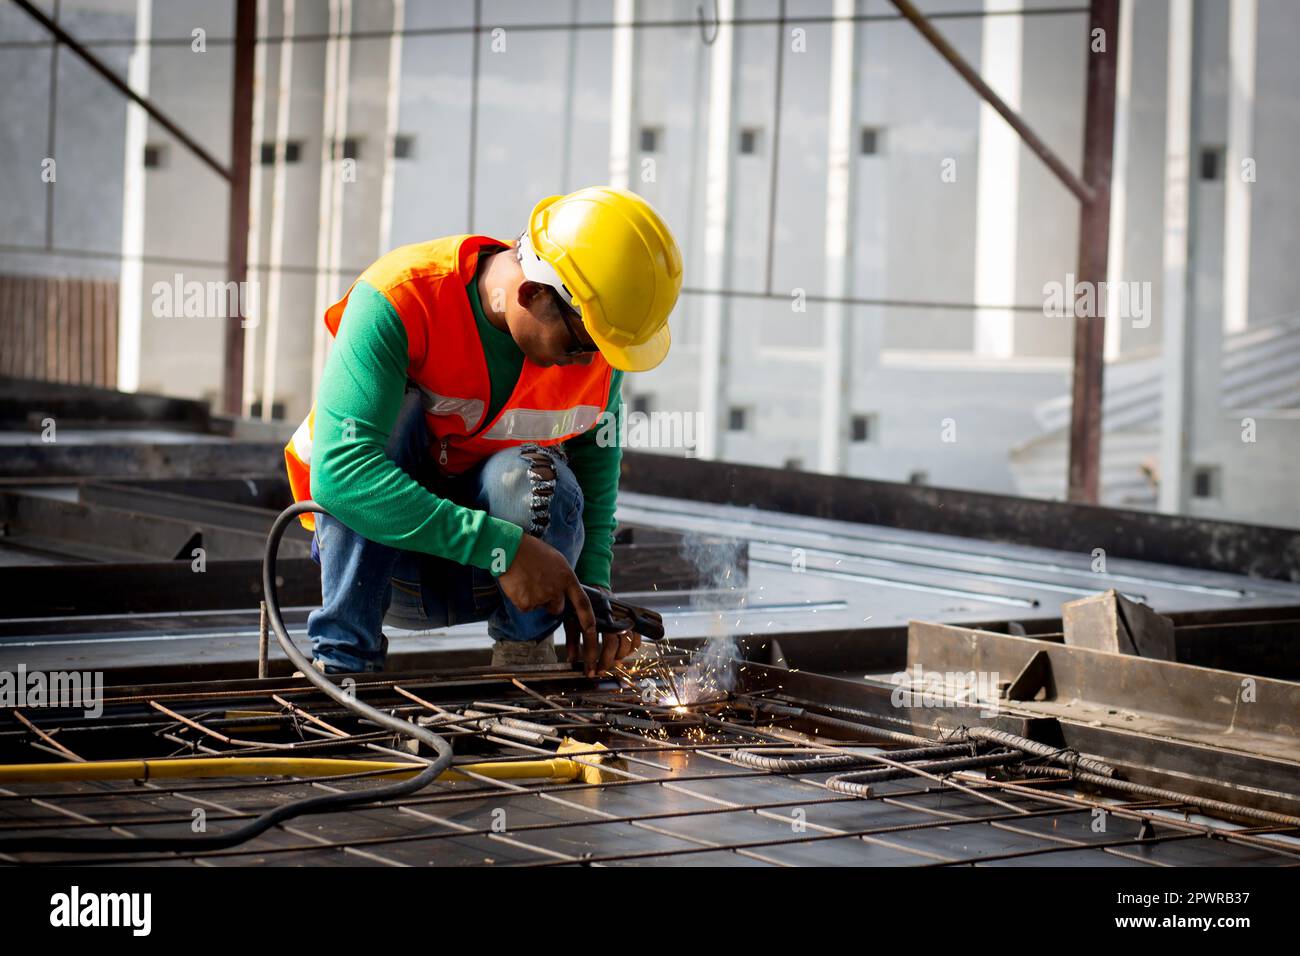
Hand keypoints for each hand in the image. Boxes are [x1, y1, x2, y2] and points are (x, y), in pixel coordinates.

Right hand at [498, 534, 597, 653]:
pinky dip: (521, 599)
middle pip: (557, 608)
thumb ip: (563, 578)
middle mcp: (556, 590)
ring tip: (527, 580)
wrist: (511, 549)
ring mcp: (541, 597)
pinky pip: (525, 607)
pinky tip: (518, 584)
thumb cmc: (532, 551)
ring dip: (534, 598)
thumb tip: (563, 591)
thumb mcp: (556, 561)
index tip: (591, 630)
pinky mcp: (526, 603)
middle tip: (538, 586)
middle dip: (549, 603)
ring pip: (540, 606)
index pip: (582, 603)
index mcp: (567, 578)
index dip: (587, 619)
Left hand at [563, 585, 640, 676]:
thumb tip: (572, 660)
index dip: (591, 659)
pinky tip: (623, 654)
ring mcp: (622, 617)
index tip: (589, 672)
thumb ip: (572, 640)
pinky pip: (637, 637)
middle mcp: (610, 616)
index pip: (592, 641)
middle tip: (599, 671)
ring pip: (627, 641)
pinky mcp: (631, 619)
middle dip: (606, 661)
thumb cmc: (582, 606)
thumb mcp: (571, 620)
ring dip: (619, 656)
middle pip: (613, 642)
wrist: (595, 588)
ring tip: (611, 663)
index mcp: (593, 615)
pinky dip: (632, 648)